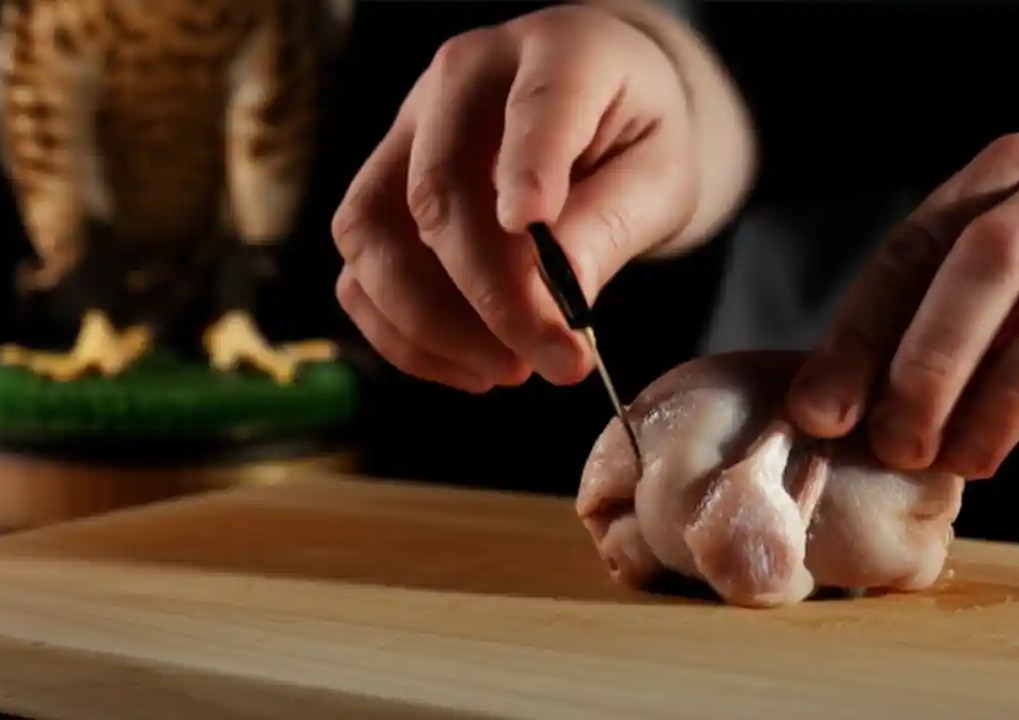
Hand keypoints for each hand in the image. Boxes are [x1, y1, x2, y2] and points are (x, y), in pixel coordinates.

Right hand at [330, 4, 698, 392]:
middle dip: (491, 296)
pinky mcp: (380, 189)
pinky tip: (469, 366)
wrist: (605, 117)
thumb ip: (610, 224)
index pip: (536, 105)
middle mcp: (463, 80)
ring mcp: (408, 132)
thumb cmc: (636, 139)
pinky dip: (404, 336)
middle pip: (438, 190)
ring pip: (371, 234)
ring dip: (430, 324)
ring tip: (509, 370)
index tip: (537, 231)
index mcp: (558, 52)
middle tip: (553, 362)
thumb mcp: (660, 174)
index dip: (529, 168)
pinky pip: (358, 273)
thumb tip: (559, 300)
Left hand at [787, 133, 1018, 506]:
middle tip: (897, 447)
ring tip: (968, 468)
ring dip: (1008, 398)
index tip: (821, 412)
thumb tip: (831, 400)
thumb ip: (937, 306)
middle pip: (992, 261)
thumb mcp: (1017, 252)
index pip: (918, 245)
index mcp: (1013, 169)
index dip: (861, 332)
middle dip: (930, 362)